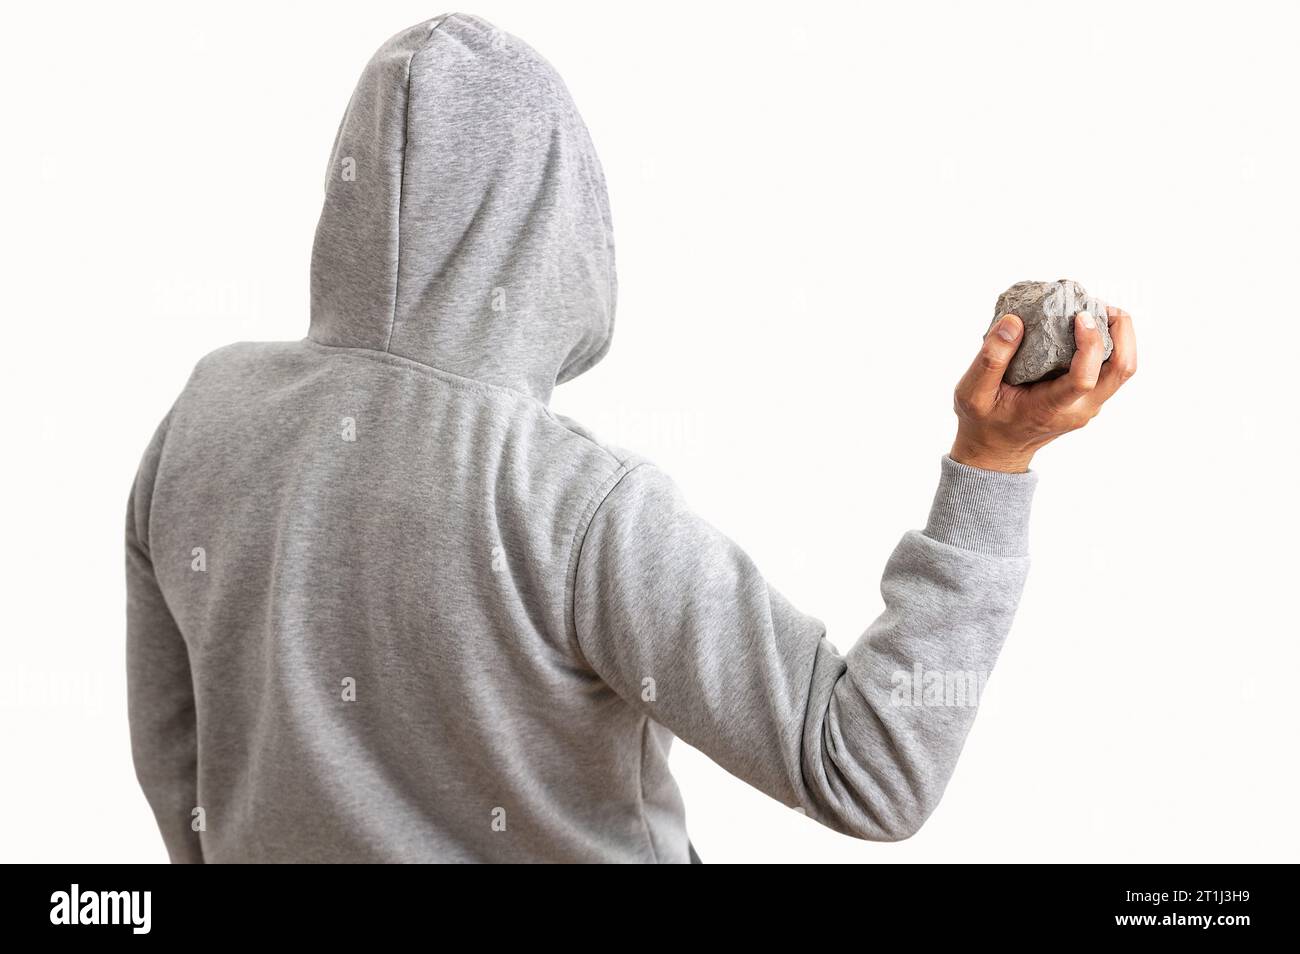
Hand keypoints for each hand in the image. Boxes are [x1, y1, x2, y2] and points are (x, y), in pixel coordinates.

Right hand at [949, 305, 1136, 472]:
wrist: (997, 450)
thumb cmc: (983, 422)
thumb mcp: (972, 393)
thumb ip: (990, 359)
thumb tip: (1014, 322)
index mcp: (1052, 408)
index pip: (1084, 377)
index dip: (1090, 343)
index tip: (1079, 316)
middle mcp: (1079, 409)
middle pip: (1122, 369)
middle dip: (1120, 330)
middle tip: (1097, 304)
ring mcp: (1089, 405)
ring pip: (1122, 368)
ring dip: (1118, 335)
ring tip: (1093, 310)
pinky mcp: (1089, 399)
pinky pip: (1110, 369)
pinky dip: (1107, 344)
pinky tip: (1082, 328)